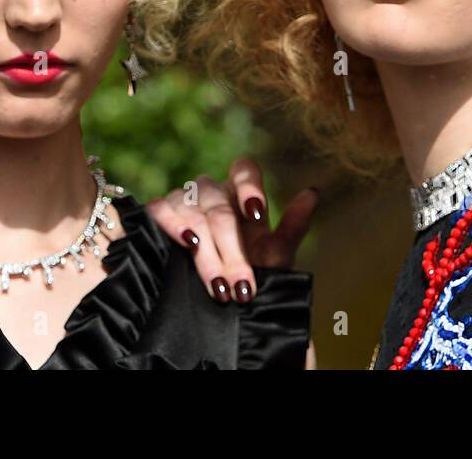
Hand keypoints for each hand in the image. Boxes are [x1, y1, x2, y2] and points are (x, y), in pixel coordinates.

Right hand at [146, 157, 316, 304]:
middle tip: (242, 286)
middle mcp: (211, 192)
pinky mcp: (158, 215)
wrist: (218, 302)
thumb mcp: (274, 256)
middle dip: (232, 251)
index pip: (244, 170)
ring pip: (194, 215)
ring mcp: (183, 202)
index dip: (248, 186)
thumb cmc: (249, 272)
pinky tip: (187, 242)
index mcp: (240, 194)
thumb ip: (293, 226)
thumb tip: (313, 192)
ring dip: (208, 254)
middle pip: (220, 208)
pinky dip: (173, 226)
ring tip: (219, 286)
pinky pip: (160, 210)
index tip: (257, 213)